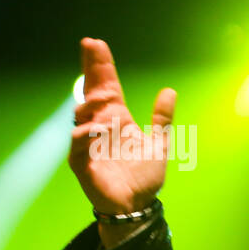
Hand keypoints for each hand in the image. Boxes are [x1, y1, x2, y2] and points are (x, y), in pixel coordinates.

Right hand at [68, 38, 175, 216]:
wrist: (137, 205)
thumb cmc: (143, 176)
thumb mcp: (158, 143)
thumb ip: (161, 119)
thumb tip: (169, 91)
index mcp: (116, 119)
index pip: (106, 87)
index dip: (101, 66)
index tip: (96, 44)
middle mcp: (99, 127)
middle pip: (92, 92)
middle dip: (91, 70)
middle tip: (90, 46)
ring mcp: (88, 143)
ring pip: (83, 116)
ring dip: (92, 103)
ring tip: (103, 95)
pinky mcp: (81, 162)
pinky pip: (79, 144)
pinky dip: (87, 135)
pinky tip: (98, 127)